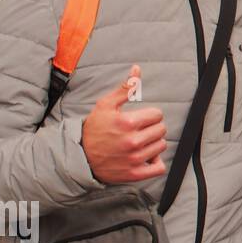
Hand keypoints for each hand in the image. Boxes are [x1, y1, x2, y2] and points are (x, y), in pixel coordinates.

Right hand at [80, 65, 167, 183]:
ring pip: (161, 146)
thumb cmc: (94, 129)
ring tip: (139, 142)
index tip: (139, 119)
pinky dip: (155, 163)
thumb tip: (137, 69)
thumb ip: (125, 87)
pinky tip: (145, 157)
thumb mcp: (106, 105)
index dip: (150, 115)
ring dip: (153, 143)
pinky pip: (159, 168)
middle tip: (139, 130)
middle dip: (152, 128)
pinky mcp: (134, 174)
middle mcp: (132, 142)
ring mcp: (134, 159)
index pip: (158, 115)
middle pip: (161, 130)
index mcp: (127, 123)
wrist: (80, 156)